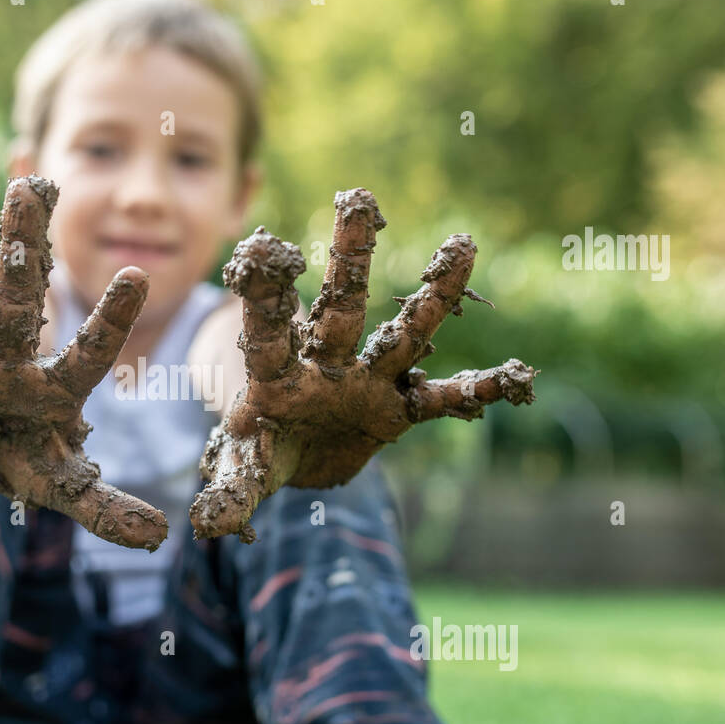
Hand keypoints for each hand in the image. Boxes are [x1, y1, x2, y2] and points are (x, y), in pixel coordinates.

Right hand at [0, 175, 168, 550]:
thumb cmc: (32, 459)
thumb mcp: (66, 486)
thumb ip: (106, 506)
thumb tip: (160, 536)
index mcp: (54, 387)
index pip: (89, 353)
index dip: (112, 322)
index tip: (137, 276)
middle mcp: (8, 362)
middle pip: (16, 303)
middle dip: (21, 251)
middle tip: (26, 188)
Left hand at [189, 187, 537, 542]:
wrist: (294, 456)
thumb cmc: (259, 448)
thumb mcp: (243, 468)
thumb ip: (231, 490)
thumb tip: (208, 526)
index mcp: (277, 373)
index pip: (268, 329)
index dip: (265, 293)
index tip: (259, 246)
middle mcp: (326, 363)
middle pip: (340, 305)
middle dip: (350, 257)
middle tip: (358, 197)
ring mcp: (367, 380)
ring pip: (402, 333)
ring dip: (432, 297)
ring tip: (462, 244)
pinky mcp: (397, 409)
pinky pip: (442, 400)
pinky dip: (475, 393)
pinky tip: (516, 378)